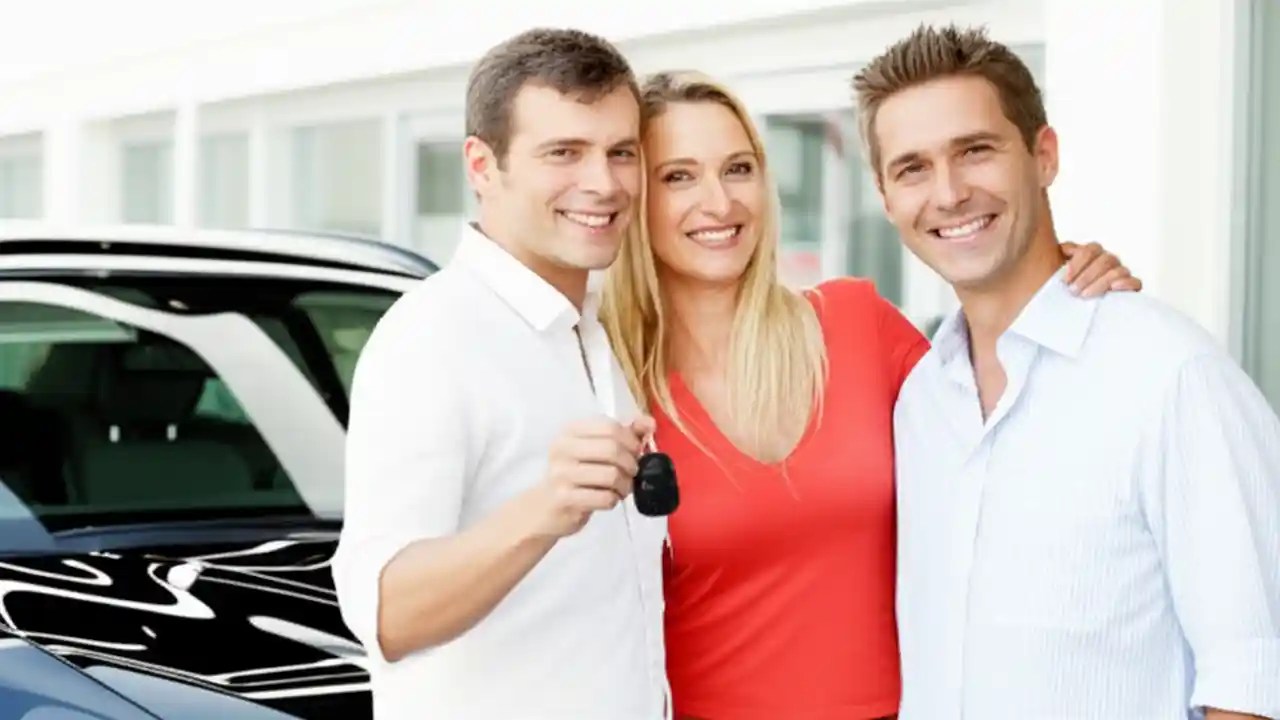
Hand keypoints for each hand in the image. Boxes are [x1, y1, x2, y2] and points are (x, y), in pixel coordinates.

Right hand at [525, 416, 650, 538]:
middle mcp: (562, 448)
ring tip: (621, 488)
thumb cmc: (575, 476)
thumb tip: (649, 423)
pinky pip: (604, 497)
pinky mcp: (564, 498)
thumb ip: (623, 434)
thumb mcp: (595, 451)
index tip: (636, 452)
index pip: (610, 427)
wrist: (544, 508)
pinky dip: (614, 500)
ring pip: (611, 475)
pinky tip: (608, 499)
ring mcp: (561, 473)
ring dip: (625, 485)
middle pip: (612, 449)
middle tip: (632, 473)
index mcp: (571, 431)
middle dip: (631, 464)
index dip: (631, 441)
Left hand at [1061, 241, 1142, 297]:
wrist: (1073, 305)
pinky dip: (1126, 284)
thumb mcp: (1058, 269)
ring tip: (1085, 295)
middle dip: (1087, 276)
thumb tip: (1063, 249)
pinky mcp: (1130, 288)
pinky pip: (1135, 282)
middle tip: (1073, 291)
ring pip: (1118, 271)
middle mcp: (1108, 261)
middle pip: (1105, 260)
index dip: (1078, 263)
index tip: (1065, 279)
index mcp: (1093, 254)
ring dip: (1100, 283)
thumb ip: (1059, 255)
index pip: (1090, 250)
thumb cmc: (1067, 286)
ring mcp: (1121, 274)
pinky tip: (1113, 288)